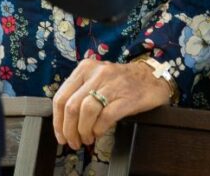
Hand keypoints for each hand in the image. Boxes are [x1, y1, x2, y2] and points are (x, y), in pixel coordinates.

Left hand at [51, 58, 172, 148]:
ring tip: (87, 139)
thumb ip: (79, 92)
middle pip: (71, 107)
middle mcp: (97, 73)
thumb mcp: (96, 78)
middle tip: (73, 142)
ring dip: (83, 131)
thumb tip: (63, 121)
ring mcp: (112, 85)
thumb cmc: (121, 81)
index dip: (57, 121)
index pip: (61, 97)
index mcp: (85, 68)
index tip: (60, 135)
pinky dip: (98, 130)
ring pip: (86, 112)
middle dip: (69, 130)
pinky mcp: (126, 98)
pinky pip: (105, 117)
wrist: (151, 78)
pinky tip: (98, 133)